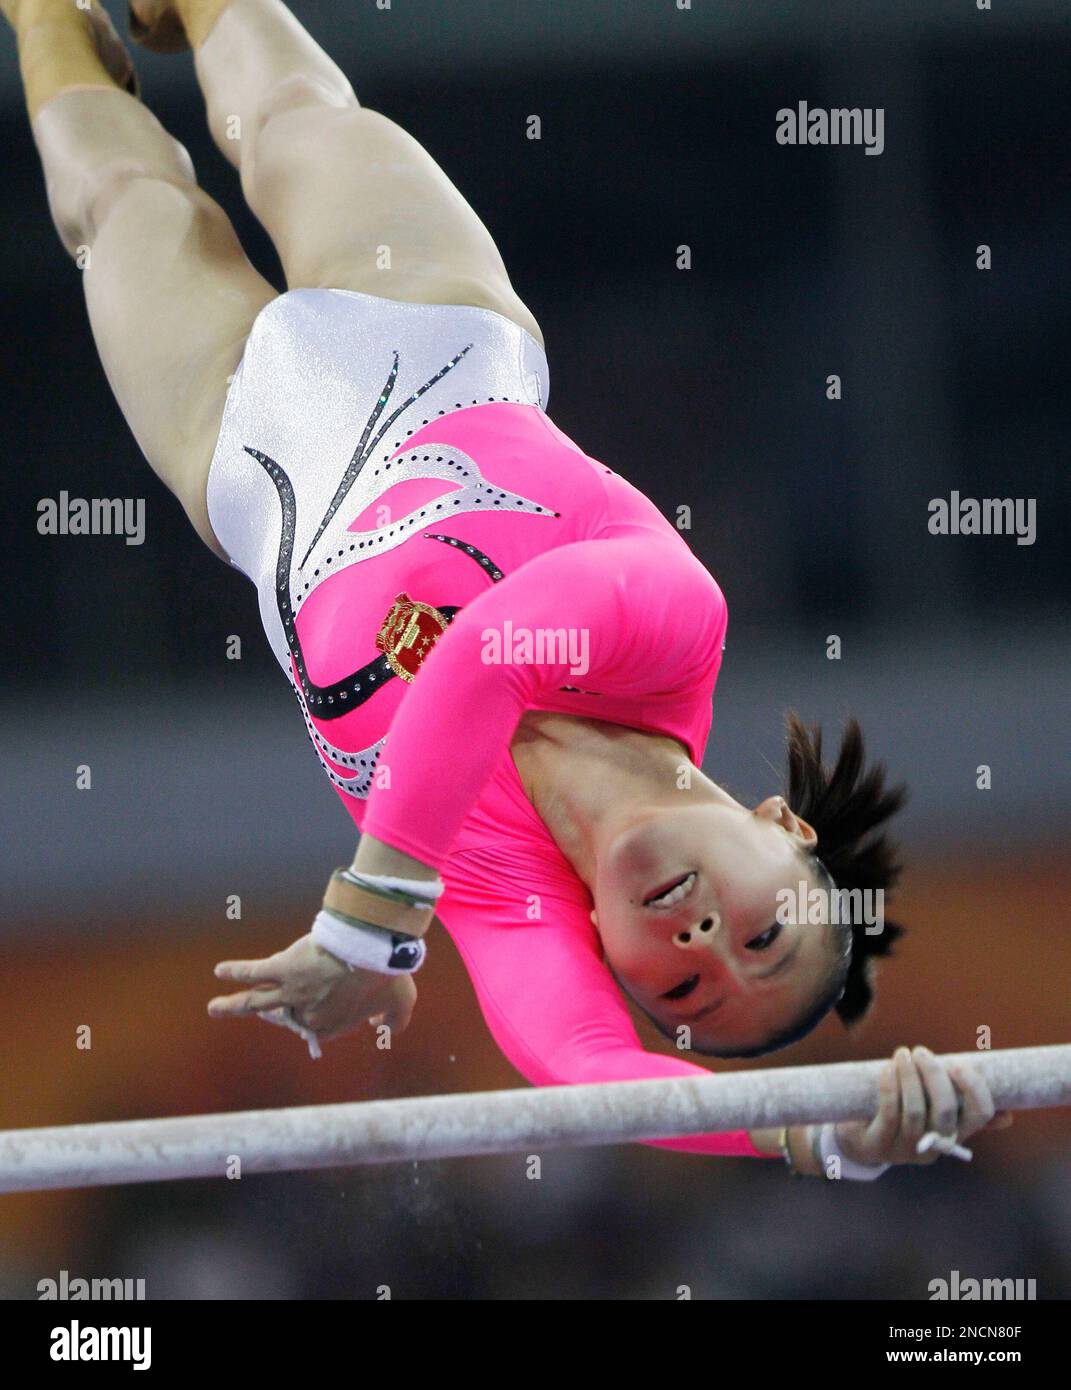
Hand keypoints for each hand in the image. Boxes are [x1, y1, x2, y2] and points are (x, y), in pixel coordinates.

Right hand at [208, 932, 416, 1044]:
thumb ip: (395, 1020)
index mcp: (332, 1025)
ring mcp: (291, 992)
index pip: (317, 1027)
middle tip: (264, 1015)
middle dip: (278, 1014)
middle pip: (284, 1016)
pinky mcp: (282, 968)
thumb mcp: (401, 1003)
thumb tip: (382, 1026)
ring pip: (255, 1002)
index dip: (318, 1018)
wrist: (372, 954)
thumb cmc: (387, 977)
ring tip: (213, 1008)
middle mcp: (305, 1013)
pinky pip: (253, 972)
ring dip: (232, 1006)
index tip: (320, 1009)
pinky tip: (219, 970)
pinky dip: (235, 971)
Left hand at [833, 1044, 1013, 1168]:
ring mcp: (907, 1149)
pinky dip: (890, 1087)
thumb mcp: (933, 1113)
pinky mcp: (880, 1146)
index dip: (974, 1088)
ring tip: (902, 1054)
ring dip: (910, 1077)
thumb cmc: (904, 1116)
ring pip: (916, 1112)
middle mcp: (936, 1146)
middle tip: (921, 1052)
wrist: (860, 1139)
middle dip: (934, 1075)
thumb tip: (1008, 1116)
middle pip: (946, 1111)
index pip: (980, 1114)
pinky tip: (888, 1068)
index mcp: (956, 1134)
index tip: (958, 1063)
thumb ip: (963, 1109)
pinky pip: (889, 1114)